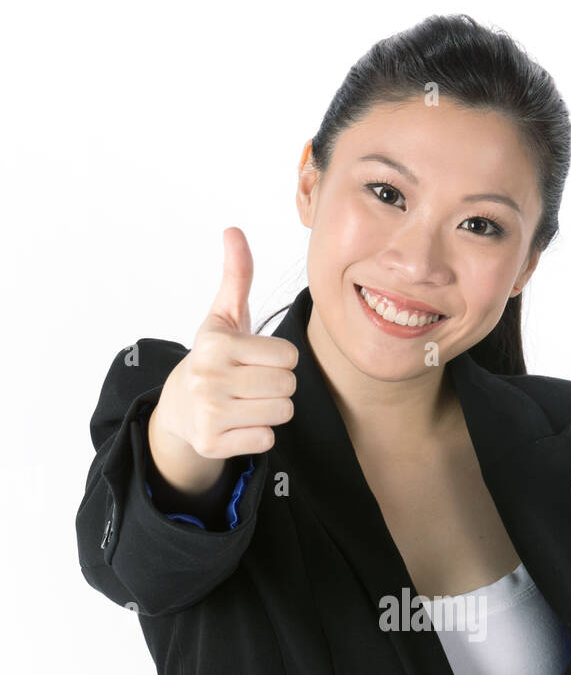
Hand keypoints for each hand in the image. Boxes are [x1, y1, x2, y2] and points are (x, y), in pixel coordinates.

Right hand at [148, 226, 298, 489]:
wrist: (179, 408)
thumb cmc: (214, 358)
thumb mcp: (224, 317)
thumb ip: (237, 275)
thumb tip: (233, 231)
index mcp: (215, 344)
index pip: (288, 356)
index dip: (279, 359)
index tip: (256, 360)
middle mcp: (208, 378)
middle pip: (288, 385)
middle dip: (278, 385)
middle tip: (252, 383)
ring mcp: (208, 414)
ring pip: (281, 413)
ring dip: (272, 409)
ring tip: (247, 402)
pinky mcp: (212, 444)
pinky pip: (266, 440)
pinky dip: (259, 434)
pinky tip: (239, 424)